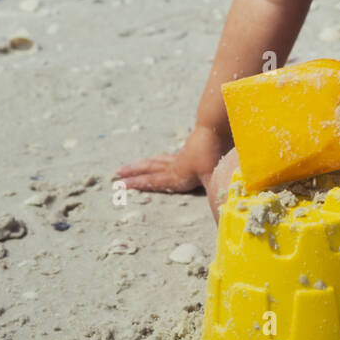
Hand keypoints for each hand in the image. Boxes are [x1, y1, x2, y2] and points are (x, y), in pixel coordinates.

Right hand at [113, 126, 229, 193]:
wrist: (217, 125)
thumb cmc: (216, 153)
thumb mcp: (215, 178)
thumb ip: (216, 196)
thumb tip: (221, 215)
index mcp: (178, 174)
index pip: (152, 180)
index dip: (136, 184)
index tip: (119, 186)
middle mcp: (176, 165)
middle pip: (150, 167)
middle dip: (133, 171)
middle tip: (118, 172)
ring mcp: (184, 155)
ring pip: (159, 159)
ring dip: (145, 162)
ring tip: (136, 164)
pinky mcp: (192, 148)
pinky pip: (172, 155)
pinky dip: (164, 158)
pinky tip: (169, 158)